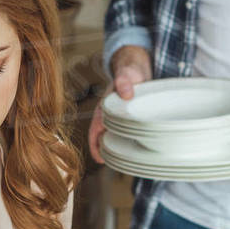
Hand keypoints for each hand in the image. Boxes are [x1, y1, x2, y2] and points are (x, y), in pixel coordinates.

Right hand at [89, 45, 152, 162]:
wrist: (135, 64)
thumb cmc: (130, 69)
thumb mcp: (128, 73)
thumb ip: (124, 81)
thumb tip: (126, 94)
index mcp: (104, 107)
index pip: (95, 131)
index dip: (95, 145)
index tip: (99, 159)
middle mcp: (108, 114)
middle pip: (102, 137)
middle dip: (105, 151)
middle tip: (115, 164)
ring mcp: (118, 116)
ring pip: (112, 135)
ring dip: (115, 147)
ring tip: (124, 160)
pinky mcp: (128, 116)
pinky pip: (123, 131)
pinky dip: (125, 140)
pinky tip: (135, 147)